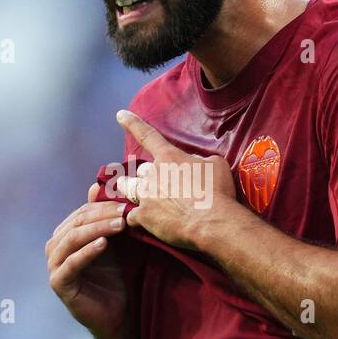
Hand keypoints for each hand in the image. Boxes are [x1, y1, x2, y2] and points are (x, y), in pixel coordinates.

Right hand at [46, 184, 132, 338]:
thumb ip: (106, 218)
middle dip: (101, 214)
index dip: (103, 205)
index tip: (128, 200)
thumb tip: (96, 185)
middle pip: (76, 224)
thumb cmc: (118, 278)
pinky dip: (86, 252)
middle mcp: (55, 248)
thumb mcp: (115, 243)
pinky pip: (71, 263)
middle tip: (126, 211)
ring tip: (120, 225)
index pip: (82, 213)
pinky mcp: (59, 284)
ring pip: (72, 240)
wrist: (119, 315)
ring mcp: (54, 266)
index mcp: (66, 235)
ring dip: (97, 229)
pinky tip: (103, 244)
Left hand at [115, 109, 237, 249]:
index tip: (120, 115)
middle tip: (154, 184)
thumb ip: (201, 160)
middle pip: (141, 171)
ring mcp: (146, 196)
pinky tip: (142, 221)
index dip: (132, 124)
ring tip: (125, 190)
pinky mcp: (144, 217)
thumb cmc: (217, 192)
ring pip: (128, 189)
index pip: (147, 135)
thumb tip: (196, 163)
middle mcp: (153, 175)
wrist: (211, 222)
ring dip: (127, 188)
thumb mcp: (216, 165)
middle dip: (146, 176)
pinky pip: (132, 215)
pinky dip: (137, 217)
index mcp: (169, 158)